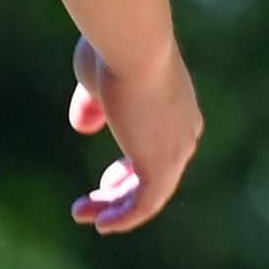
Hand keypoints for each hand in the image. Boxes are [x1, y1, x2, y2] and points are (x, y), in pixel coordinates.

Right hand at [67, 34, 201, 233]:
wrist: (133, 45)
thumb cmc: (113, 52)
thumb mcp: (97, 79)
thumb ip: (93, 105)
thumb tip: (84, 128)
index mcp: (178, 107)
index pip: (162, 149)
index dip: (134, 169)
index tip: (108, 179)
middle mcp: (184, 130)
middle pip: (158, 175)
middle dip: (122, 191)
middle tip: (94, 199)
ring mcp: (177, 149)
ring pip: (150, 194)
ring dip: (114, 208)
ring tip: (83, 214)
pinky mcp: (162, 164)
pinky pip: (145, 203)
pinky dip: (124, 217)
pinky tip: (101, 223)